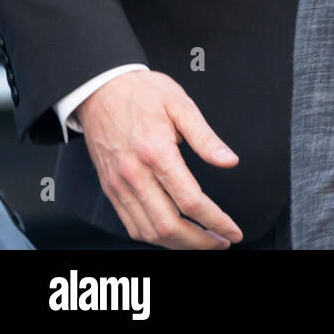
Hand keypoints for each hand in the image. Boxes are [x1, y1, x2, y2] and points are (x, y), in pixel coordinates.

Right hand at [76, 70, 242, 248]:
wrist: (101, 89)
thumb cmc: (142, 93)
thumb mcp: (182, 105)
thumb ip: (206, 138)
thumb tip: (230, 161)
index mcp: (156, 153)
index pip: (190, 200)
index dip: (215, 221)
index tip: (232, 230)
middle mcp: (134, 175)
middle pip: (167, 226)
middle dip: (198, 242)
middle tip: (221, 242)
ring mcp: (118, 186)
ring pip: (147, 232)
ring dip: (177, 245)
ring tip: (202, 242)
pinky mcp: (110, 189)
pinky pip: (130, 224)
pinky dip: (153, 236)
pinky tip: (172, 234)